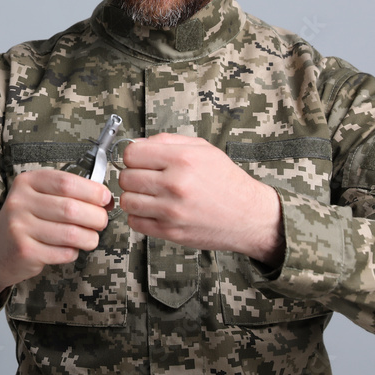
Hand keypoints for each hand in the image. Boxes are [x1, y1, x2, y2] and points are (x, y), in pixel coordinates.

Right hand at [0, 168, 111, 301]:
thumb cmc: (26, 219)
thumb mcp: (38, 196)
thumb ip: (67, 194)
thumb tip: (105, 199)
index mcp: (27, 182)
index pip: (66, 182)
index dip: (92, 191)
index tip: (105, 198)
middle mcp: (20, 202)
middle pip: (71, 208)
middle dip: (96, 217)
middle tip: (101, 221)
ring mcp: (20, 227)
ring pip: (71, 233)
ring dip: (89, 238)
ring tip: (90, 238)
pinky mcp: (24, 251)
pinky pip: (64, 253)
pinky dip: (74, 252)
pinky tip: (70, 249)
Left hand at [118, 133, 284, 265]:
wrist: (249, 216)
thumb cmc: (227, 181)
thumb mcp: (203, 149)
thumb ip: (167, 141)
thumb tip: (136, 143)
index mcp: (183, 159)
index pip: (131, 154)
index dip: (132, 156)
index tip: (138, 160)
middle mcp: (175, 185)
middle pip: (126, 177)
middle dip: (132, 176)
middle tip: (145, 178)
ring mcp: (171, 211)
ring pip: (127, 201)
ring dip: (134, 197)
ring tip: (148, 195)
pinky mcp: (170, 232)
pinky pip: (135, 223)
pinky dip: (139, 216)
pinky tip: (153, 210)